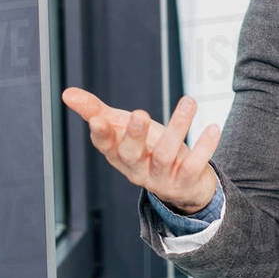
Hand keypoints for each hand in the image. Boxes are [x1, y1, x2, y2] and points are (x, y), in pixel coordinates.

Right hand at [61, 87, 220, 213]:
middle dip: (135, 135)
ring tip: (189, 101)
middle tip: (140, 113)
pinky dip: (204, 147)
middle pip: (133, 154)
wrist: (180, 184)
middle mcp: (137, 169)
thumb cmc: (145, 148)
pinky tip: (212, 127)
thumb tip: (66, 93)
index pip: (105, 147)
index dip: (101, 134)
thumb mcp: (120, 128)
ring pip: (166, 155)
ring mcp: (161, 178)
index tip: (97, 119)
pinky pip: (194, 166)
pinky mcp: (185, 182)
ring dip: (178, 127)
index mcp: (118, 155)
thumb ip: (95, 111)